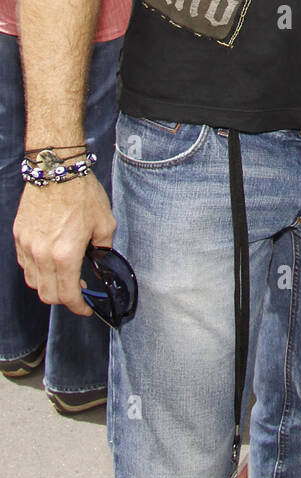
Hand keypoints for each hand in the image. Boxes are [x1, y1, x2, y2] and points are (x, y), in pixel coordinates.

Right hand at [13, 173, 115, 317]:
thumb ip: (103, 249)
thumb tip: (102, 262)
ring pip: (33, 281)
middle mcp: (42, 255)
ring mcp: (27, 246)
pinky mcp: (19, 236)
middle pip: (47, 295)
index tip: (86, 308)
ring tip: (64, 276)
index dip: (78, 307)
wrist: (57, 169)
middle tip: (78, 292)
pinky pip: (25, 264)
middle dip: (64, 299)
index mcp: (65, 255)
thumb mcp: (105, 223)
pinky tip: (50, 260)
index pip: (68, 295)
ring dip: (48, 285)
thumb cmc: (82, 193)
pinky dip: (36, 270)